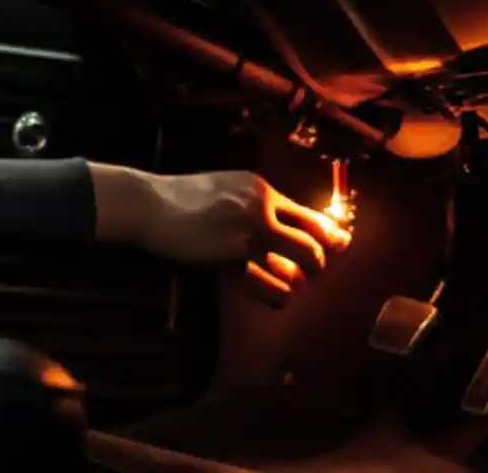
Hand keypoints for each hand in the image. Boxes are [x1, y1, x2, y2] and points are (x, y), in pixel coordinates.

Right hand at [90, 165, 350, 306]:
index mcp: (261, 188)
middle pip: (313, 241)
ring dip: (301, 280)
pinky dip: (277, 295)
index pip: (310, 214)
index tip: (339, 246)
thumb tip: (287, 225)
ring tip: (292, 285)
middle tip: (312, 271)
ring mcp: (247, 232)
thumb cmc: (183, 200)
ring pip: (299, 264)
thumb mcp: (227, 190)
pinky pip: (268, 284)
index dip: (330, 235)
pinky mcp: (231, 257)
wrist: (148, 204)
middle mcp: (261, 207)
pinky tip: (278, 298)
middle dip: (319, 262)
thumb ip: (255, 204)